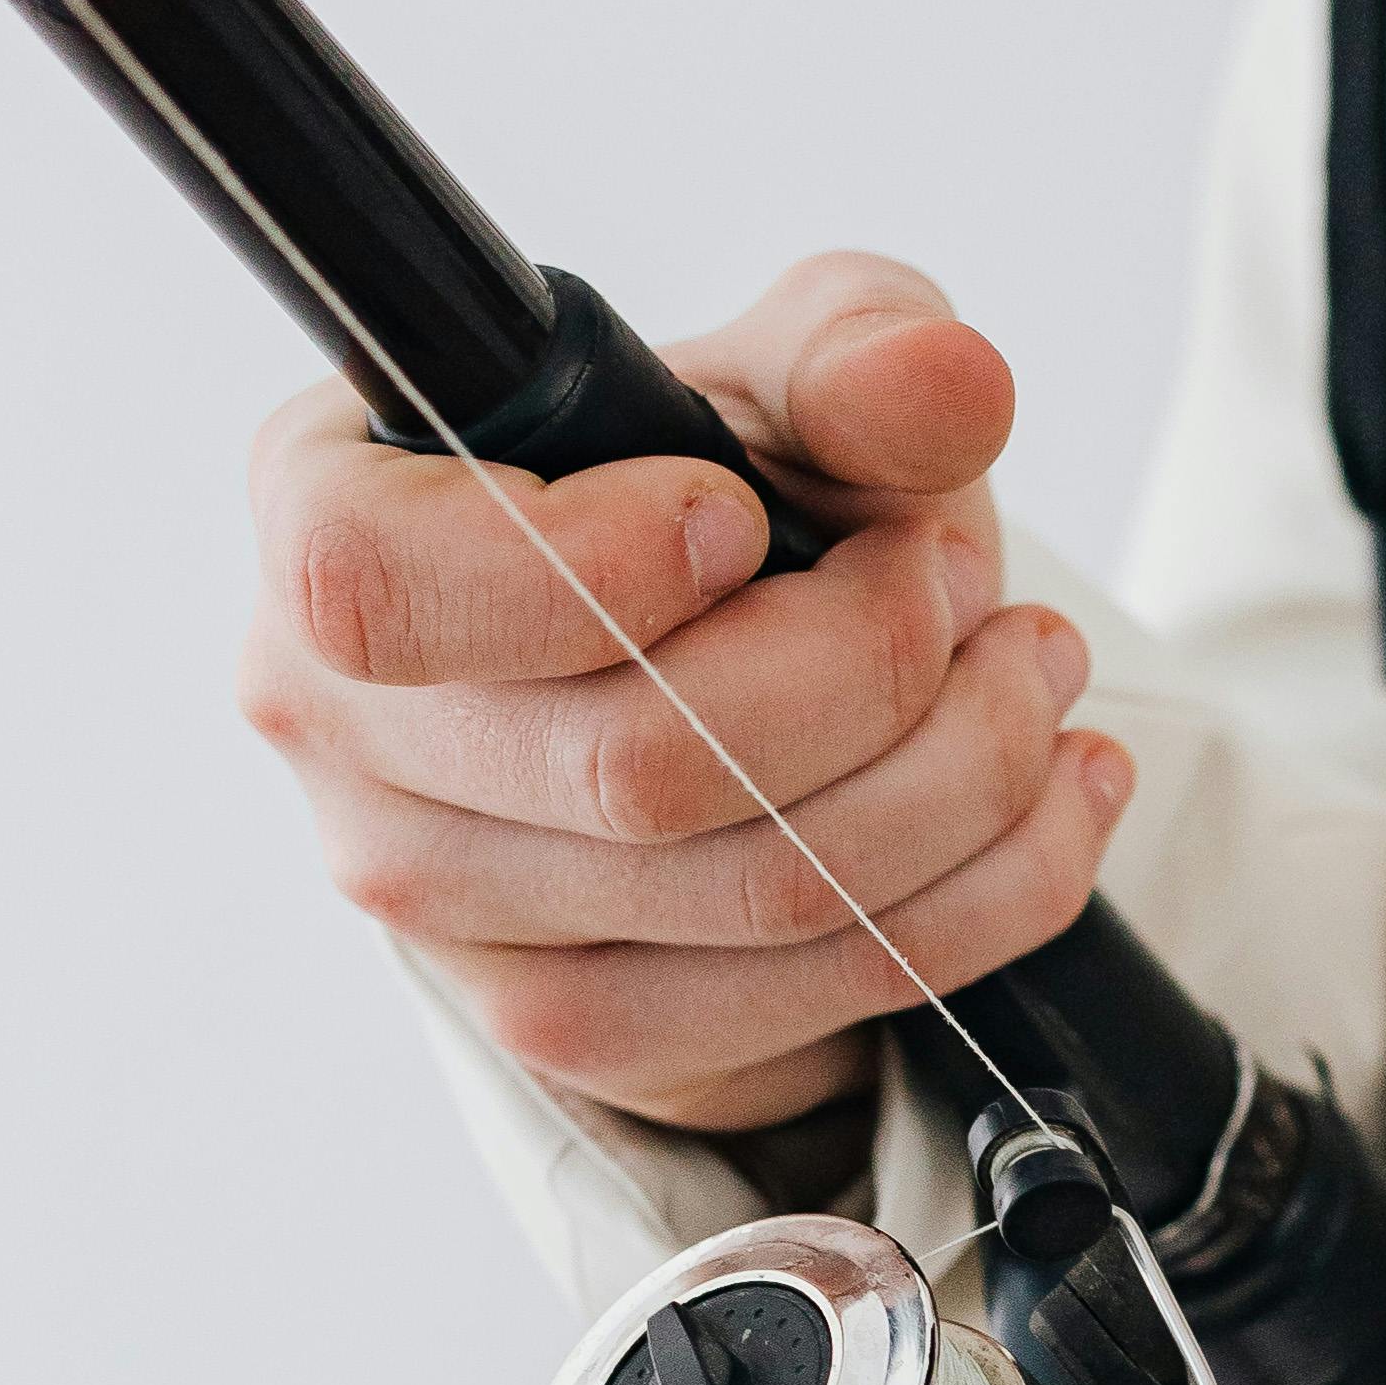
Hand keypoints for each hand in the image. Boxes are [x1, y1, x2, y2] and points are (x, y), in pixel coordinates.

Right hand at [234, 247, 1131, 1132]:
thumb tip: (939, 382)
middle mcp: (341, 733)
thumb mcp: (796, 381)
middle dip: (874, 666)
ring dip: (963, 777)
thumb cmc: (731, 499)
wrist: (756, 669)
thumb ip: (856, 353)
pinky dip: (987, 895)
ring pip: (753, 891)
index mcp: (330, 520)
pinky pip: (814, 995)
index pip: (380, 583)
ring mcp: (444, 913)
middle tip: (965, 580)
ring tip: (1036, 672)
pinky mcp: (573, 1030)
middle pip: (633, 764)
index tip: (746, 519)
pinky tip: (1055, 795)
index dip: (595, 563)